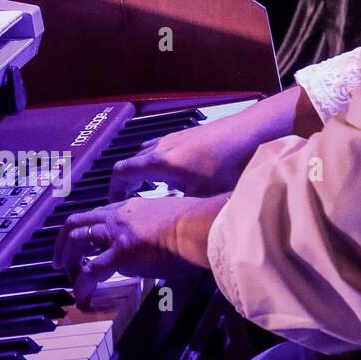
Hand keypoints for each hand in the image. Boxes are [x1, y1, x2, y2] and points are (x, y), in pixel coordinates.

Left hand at [53, 195, 227, 306]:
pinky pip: (92, 270)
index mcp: (130, 208)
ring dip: (68, 262)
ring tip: (69, 280)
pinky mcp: (122, 253)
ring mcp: (117, 234)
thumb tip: (155, 248)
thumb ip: (155, 231)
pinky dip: (82, 284)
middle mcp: (118, 217)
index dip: (84, 230)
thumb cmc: (197, 224)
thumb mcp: (168, 220)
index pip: (97, 215)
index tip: (82, 244)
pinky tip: (82, 296)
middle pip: (75, 223)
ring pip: (76, 241)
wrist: (202, 226)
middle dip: (62, 243)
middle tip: (59, 261)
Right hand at [109, 116, 256, 199]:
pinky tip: (175, 174)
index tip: (113, 200)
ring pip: (146, 154)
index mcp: (157, 163)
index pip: (121, 173)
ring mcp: (173, 138)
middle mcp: (160, 148)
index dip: (113, 188)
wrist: (247, 135)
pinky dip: (158, 162)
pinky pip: (161, 149)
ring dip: (143, 170)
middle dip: (127, 181)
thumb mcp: (199, 195)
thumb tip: (171, 225)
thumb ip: (179, 208)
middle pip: (131, 162)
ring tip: (150, 186)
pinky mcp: (186, 135)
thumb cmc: (225, 165)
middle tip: (129, 196)